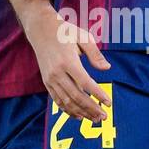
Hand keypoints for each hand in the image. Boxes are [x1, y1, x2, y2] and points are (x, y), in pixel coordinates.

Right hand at [24, 5, 111, 121]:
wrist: (41, 30)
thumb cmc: (65, 32)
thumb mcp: (83, 37)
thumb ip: (95, 54)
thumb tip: (107, 68)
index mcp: (68, 60)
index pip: (85, 82)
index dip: (97, 94)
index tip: (108, 102)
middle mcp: (57, 72)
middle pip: (76, 96)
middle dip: (91, 108)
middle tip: (104, 116)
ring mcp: (50, 78)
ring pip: (67, 101)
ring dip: (82, 112)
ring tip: (95, 118)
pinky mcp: (46, 82)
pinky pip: (57, 100)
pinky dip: (68, 110)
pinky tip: (79, 116)